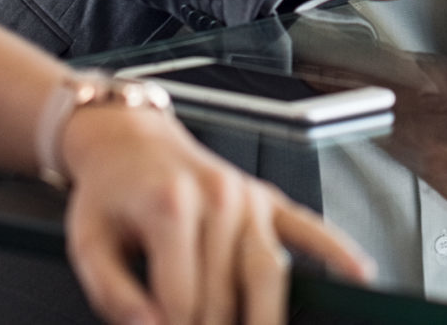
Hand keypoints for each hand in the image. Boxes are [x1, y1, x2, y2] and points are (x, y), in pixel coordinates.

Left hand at [61, 103, 373, 324]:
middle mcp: (219, 198)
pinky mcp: (268, 199)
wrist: (130, 140)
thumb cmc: (110, 193)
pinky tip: (358, 275)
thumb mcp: (87, 244)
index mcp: (171, 206)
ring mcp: (249, 197)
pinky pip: (309, 228)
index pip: (182, 299)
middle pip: (226, 296)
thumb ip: (113, 293)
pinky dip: (338, 252)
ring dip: (268, 319)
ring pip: (271, 273)